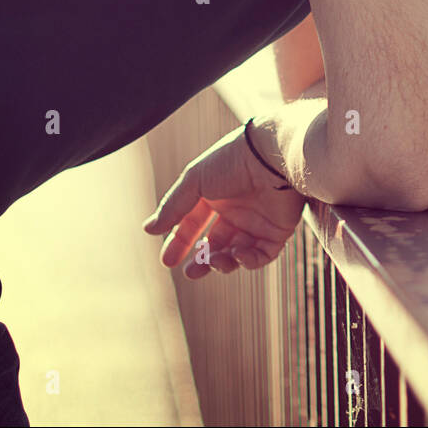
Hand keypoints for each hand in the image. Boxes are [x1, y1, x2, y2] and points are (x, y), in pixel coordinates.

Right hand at [142, 120, 304, 279]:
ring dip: (223, 263)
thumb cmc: (232, 162)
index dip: (180, 243)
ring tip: (214, 261)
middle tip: (192, 272)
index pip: (193, 224)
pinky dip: (249, 261)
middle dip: (202, 261)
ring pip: (236, 254)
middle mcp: (236, 210)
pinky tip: (238, 256)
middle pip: (215, 244)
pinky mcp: (278, 230)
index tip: (167, 262)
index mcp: (215, 196)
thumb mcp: (194, 181)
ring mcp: (257, 222)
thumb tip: (148, 230)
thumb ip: (173, 206)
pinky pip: (262, 255)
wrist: (272, 155)